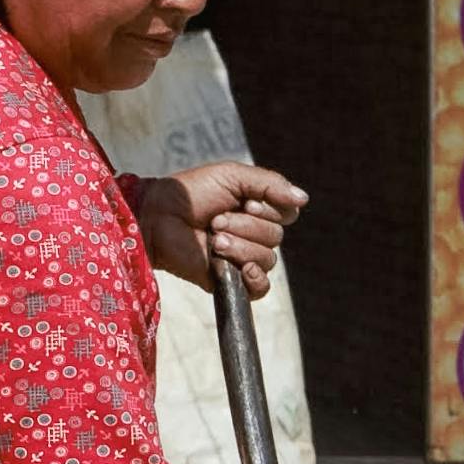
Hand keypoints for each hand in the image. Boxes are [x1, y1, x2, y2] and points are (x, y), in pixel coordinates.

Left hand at [134, 161, 307, 298]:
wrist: (159, 216)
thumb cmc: (192, 193)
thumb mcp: (234, 176)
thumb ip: (270, 184)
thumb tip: (304, 200)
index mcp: (258, 210)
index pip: (287, 213)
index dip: (270, 209)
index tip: (244, 201)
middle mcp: (254, 234)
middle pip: (276, 236)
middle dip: (247, 226)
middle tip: (216, 220)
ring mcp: (243, 258)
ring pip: (267, 258)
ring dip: (240, 246)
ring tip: (214, 239)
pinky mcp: (230, 281)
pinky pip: (261, 287)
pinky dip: (254, 277)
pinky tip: (238, 268)